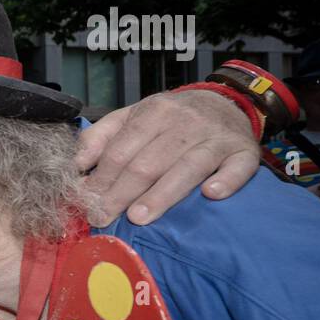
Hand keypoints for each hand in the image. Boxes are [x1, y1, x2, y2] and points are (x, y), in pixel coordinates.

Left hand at [77, 89, 260, 225]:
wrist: (225, 101)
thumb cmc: (171, 117)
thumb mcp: (132, 116)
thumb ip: (100, 137)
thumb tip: (76, 165)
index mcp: (153, 112)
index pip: (120, 151)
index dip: (100, 179)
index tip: (85, 202)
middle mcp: (185, 122)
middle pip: (147, 163)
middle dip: (120, 194)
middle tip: (101, 218)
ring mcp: (216, 137)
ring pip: (186, 168)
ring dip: (161, 195)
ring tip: (138, 218)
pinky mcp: (243, 151)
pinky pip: (237, 168)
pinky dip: (226, 180)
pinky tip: (210, 194)